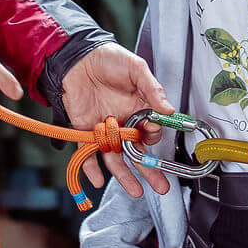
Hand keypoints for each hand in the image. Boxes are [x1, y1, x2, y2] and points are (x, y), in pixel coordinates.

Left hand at [61, 44, 172, 197]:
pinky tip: (98, 180)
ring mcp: (104, 128)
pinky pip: (88, 153)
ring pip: (116, 157)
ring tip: (136, 191)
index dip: (152, 135)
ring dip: (125, 175)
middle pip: (137, 151)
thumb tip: (169, 110)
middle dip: (150, 169)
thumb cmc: (109, 58)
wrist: (78, 56)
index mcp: (139, 108)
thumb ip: (153, 90)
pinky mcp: (84, 130)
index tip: (152, 133)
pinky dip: (91, 168)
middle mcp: (123, 122)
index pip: (150, 131)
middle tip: (162, 186)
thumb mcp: (136, 69)